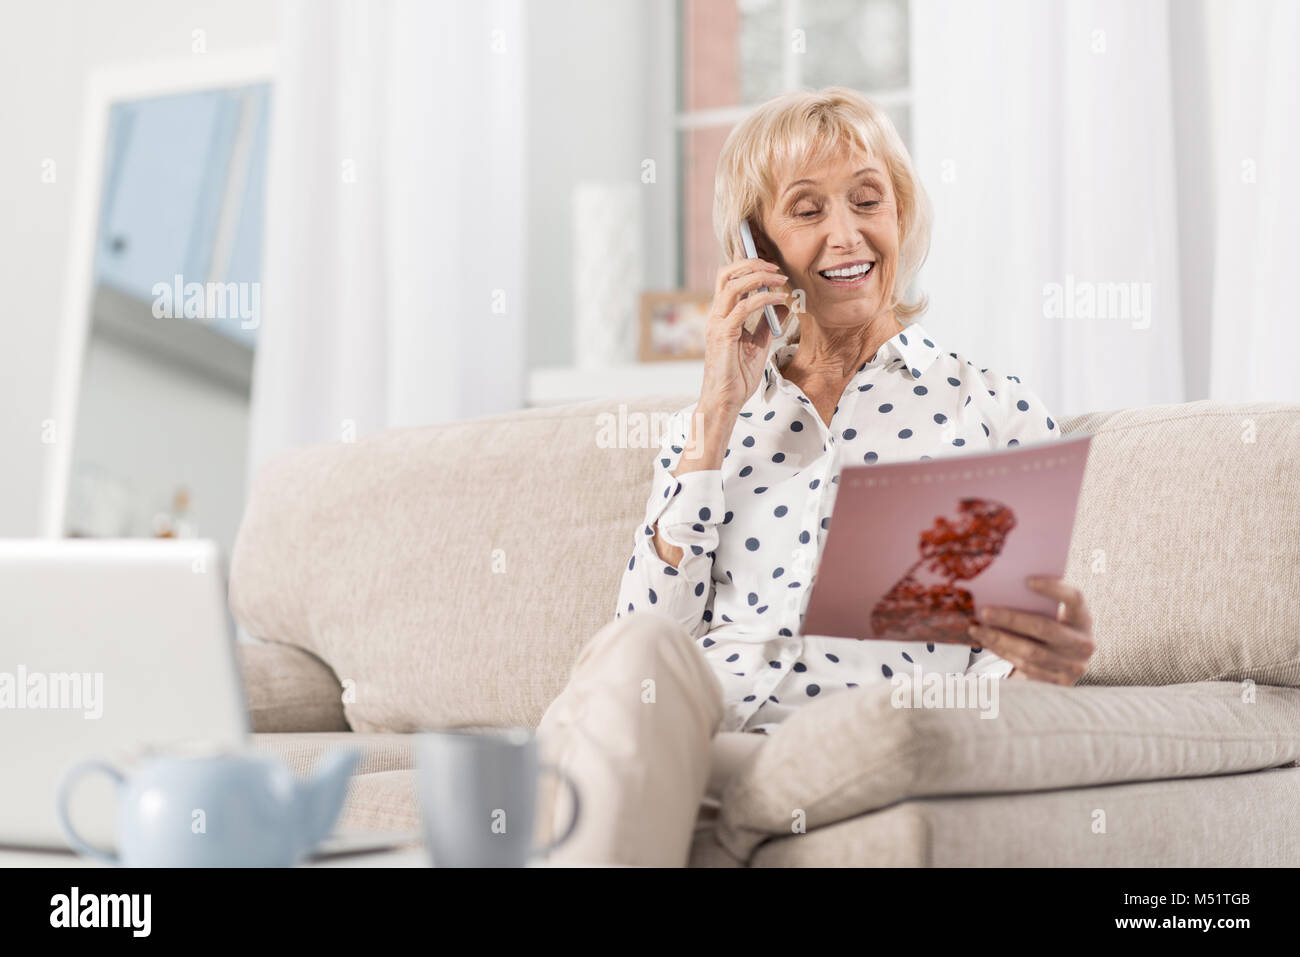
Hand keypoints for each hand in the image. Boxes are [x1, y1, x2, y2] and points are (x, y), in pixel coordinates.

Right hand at [698, 256, 790, 419]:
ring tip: (780, 278)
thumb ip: (767, 323)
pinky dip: (764, 299)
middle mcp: (716, 315)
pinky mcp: (723, 335)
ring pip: (734, 285)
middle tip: (775, 266)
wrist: (726, 400)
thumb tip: (783, 304)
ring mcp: (717, 324)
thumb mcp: (758, 344)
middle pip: (726, 274)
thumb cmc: (738, 376)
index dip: (746, 264)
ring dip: (760, 277)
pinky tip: (780, 299)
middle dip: (751, 263)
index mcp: (721, 315)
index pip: (728, 279)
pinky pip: (744, 308)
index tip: (770, 263)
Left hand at [967, 577, 1094, 684]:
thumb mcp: (1055, 614)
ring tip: (977, 628)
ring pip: (1032, 652)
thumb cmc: (1053, 628)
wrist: (1065, 664)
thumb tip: (1003, 585)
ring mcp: (1073, 666)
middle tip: (984, 611)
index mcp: (1083, 618)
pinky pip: (1025, 666)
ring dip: (1000, 639)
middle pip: (1044, 628)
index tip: (1028, 581)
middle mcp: (1083, 643)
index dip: (1054, 589)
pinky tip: (988, 642)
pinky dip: (1003, 652)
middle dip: (1011, 619)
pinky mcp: (1058, 682)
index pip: (1074, 599)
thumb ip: (1038, 602)